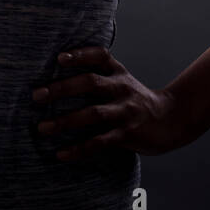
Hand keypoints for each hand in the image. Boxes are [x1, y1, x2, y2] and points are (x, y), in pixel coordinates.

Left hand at [32, 46, 181, 160]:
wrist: (172, 120)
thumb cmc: (135, 100)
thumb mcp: (122, 80)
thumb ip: (98, 76)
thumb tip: (56, 74)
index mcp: (118, 73)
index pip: (99, 56)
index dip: (80, 54)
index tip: (59, 58)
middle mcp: (121, 88)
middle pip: (91, 83)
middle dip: (62, 88)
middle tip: (37, 95)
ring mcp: (125, 111)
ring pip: (93, 114)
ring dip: (65, 121)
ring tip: (43, 128)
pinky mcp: (128, 134)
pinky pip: (100, 142)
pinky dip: (79, 149)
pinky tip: (62, 154)